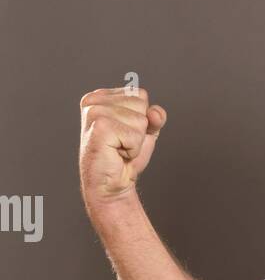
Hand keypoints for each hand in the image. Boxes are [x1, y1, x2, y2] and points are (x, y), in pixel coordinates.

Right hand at [79, 84, 166, 208]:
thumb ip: (154, 117)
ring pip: (140, 120)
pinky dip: (132, 150)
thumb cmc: (124, 158)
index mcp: (100, 96)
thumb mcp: (145, 132)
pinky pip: (135, 135)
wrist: (112, 185)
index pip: (140, 95)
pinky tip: (116, 153)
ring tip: (118, 148)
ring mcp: (94, 112)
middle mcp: (94, 101)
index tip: (125, 133)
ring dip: (135, 141)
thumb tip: (155, 112)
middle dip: (139, 129)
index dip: (142, 118)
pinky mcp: (99, 127)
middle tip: (121, 143)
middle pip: (141, 104)